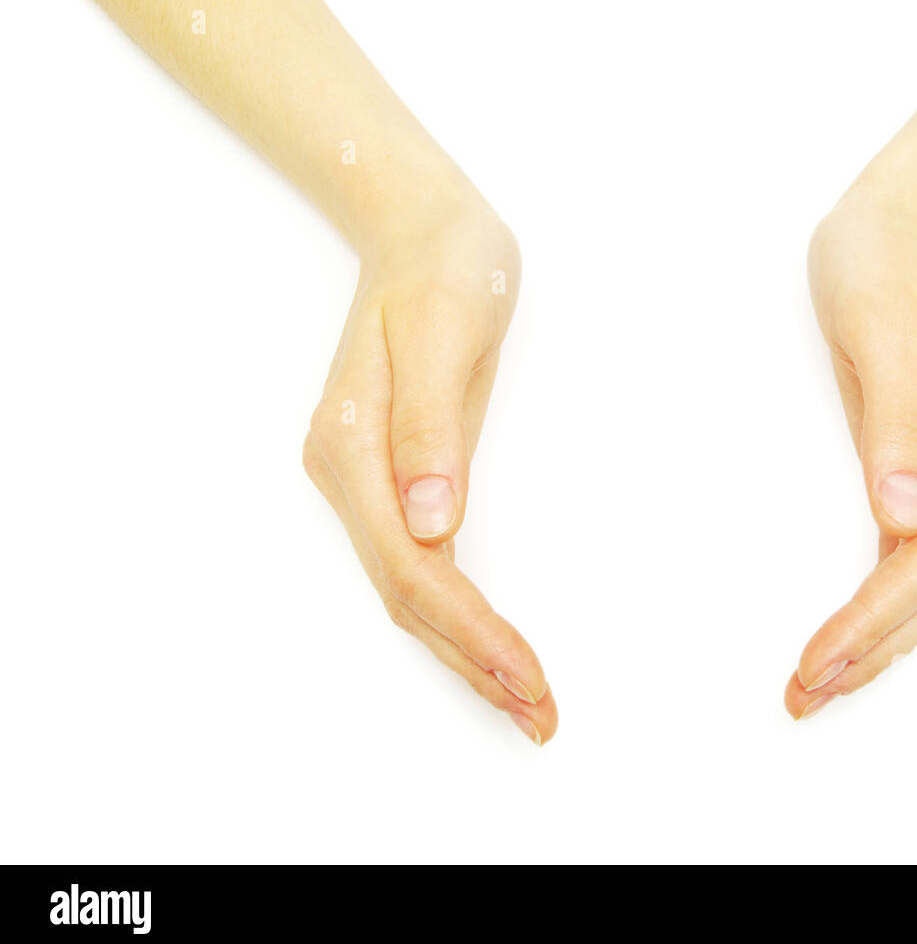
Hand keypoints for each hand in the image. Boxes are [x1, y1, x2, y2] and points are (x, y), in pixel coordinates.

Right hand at [302, 194, 556, 744]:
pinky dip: (460, 613)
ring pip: (412, 591)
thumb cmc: (443, 267)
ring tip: (526, 703)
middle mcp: (350, 475)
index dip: (469, 629)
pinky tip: (493, 643)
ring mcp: (367, 480)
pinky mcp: (395, 477)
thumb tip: (431, 521)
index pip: (412, 567)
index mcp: (354, 448)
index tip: (526, 676)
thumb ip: (430, 428)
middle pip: (408, 596)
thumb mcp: (441, 332)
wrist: (423, 227)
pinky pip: (423, 564)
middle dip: (473, 661)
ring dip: (466, 651)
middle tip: (540, 716)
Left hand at [787, 182, 916, 718]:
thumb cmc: (883, 260)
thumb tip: (900, 516)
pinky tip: (852, 629)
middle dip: (874, 651)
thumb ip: (896, 422)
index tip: (816, 662)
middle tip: (803, 695)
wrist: (909, 218)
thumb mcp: (879, 327)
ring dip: (882, 640)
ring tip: (818, 683)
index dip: (873, 621)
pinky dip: (886, 604)